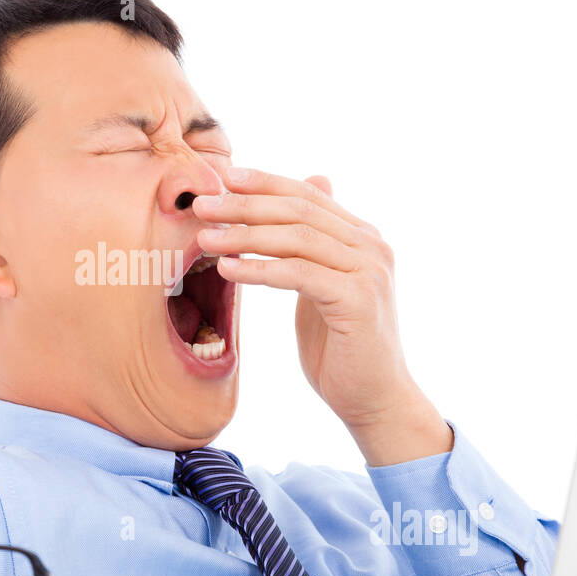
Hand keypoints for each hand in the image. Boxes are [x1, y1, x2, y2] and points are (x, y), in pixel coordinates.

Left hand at [194, 165, 452, 465]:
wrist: (373, 398)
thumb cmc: (340, 346)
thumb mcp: (320, 285)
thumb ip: (312, 243)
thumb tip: (313, 184)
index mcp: (363, 237)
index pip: (307, 195)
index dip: (264, 183)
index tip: (222, 177)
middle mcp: (372, 247)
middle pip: (300, 211)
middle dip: (246, 205)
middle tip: (203, 205)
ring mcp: (369, 271)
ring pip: (298, 238)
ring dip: (245, 235)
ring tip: (205, 238)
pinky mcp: (359, 300)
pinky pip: (298, 274)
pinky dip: (259, 268)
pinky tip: (227, 269)